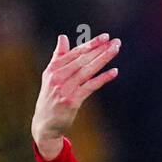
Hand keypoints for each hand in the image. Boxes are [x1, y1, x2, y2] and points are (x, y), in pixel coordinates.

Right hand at [31, 33, 120, 158]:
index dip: (91, 44)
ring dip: (103, 59)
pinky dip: (102, 78)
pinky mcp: (72, 101)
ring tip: (115, 51)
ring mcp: (65, 88)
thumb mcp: (51, 75)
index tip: (105, 37)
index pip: (76, 53)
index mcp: (54, 68)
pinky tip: (114, 72)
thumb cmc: (50, 98)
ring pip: (88, 70)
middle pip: (83, 59)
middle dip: (100, 49)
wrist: (45, 124)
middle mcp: (58, 76)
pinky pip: (90, 86)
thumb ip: (58, 56)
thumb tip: (63, 37)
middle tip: (116, 42)